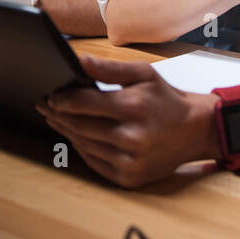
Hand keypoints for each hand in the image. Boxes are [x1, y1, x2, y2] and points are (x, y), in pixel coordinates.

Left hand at [39, 55, 218, 187]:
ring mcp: (129, 161)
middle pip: (79, 126)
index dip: (61, 99)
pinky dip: (82, 148)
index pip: (83, 103)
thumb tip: (78, 60)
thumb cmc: (165, 99)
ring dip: (67, 131)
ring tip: (57, 119)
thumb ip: (109, 68)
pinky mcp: (129, 178)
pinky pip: (94, 162)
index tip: (49, 96)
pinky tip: (76, 136)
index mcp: (133, 107)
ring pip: (83, 145)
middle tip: (45, 106)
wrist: (194, 131)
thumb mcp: (143, 74)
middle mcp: (131, 137)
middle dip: (58, 115)